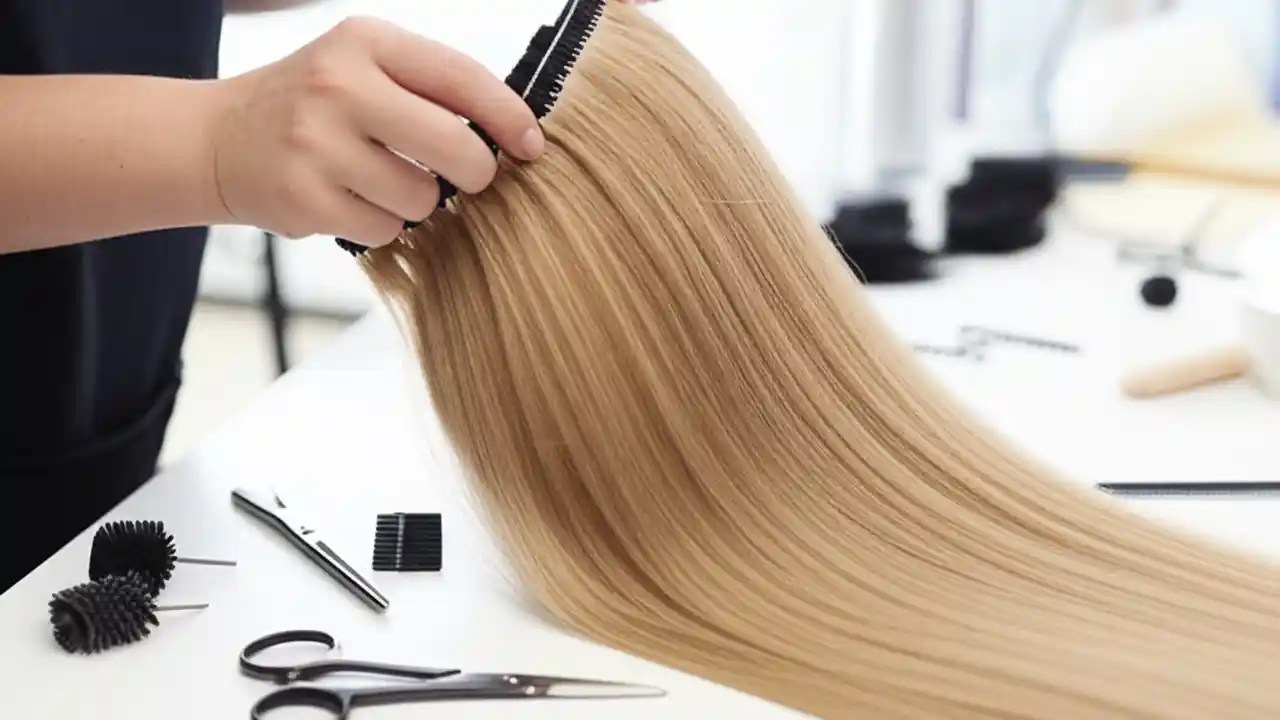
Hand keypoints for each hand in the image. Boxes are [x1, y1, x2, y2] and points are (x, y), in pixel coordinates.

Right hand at [209, 17, 543, 247]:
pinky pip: (384, 230)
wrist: (217, 139)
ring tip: (376, 180)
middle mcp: (338, 86)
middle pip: (454, 147)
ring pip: (422, 198)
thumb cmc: (314, 106)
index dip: (508, 116)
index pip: (461, 77)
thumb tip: (514, 134)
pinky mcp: (302, 198)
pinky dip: (378, 224)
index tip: (532, 146)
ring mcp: (315, 144)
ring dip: (415, 201)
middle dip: (474, 173)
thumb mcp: (364, 67)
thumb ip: (430, 89)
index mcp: (364, 42)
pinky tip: (347, 200)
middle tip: (464, 177)